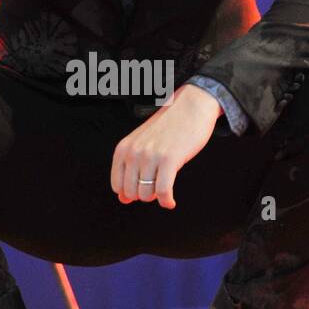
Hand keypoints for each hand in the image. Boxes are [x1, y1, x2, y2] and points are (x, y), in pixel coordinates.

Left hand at [110, 84, 221, 208]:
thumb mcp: (142, 145)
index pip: (117, 186)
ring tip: (165, 187)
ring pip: (146, 194)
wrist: (191, 106)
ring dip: (157, 197)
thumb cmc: (168, 127)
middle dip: (145, 195)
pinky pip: (163, 191)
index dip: (131, 192)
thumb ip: (129, 170)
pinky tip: (171, 202)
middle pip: (131, 193)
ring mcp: (150, 156)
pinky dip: (167, 201)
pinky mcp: (169, 159)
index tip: (144, 187)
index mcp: (123, 148)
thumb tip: (123, 199)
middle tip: (157, 186)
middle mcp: (134, 152)